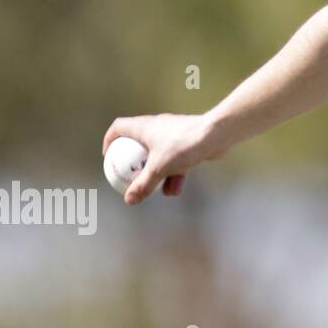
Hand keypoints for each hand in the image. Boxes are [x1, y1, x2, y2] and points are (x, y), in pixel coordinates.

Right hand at [101, 113, 229, 204]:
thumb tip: (129, 200)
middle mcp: (158, 127)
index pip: (119, 127)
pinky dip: (175, 173)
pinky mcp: (190, 141)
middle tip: (132, 178)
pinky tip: (176, 191)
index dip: (110, 140)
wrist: (217, 134)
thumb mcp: (159, 168)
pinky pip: (177, 159)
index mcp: (144, 127)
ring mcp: (175, 133)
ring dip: (159, 173)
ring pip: (160, 155)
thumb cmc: (183, 146)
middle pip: (139, 143)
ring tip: (159, 192)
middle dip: (136, 162)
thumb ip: (143, 184)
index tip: (109, 157)